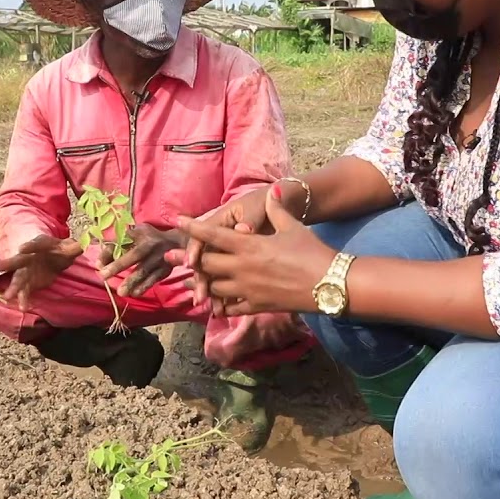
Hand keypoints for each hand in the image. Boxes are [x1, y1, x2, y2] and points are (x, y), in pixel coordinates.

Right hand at [0, 235, 81, 306]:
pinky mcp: (28, 284)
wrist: (51, 256)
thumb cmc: (60, 249)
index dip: (29, 246)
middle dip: (8, 264)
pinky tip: (22, 308)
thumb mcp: (68, 247)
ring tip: (7, 296)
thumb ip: (73, 247)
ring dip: (13, 287)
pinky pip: (24, 292)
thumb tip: (79, 246)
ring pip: (18, 278)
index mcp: (39, 245)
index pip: (34, 244)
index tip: (21, 249)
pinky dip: (23, 299)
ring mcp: (26, 271)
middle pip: (18, 260)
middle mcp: (28, 257)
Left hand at [97, 224, 184, 297]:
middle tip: (103, 275)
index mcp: (141, 234)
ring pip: (144, 270)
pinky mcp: (165, 269)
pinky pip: (154, 279)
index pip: (122, 240)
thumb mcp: (135, 233)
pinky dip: (144, 287)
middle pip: (135, 255)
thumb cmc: (149, 237)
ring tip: (121, 292)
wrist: (178, 242)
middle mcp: (152, 245)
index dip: (110, 252)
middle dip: (118, 265)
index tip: (98, 264)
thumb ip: (118, 244)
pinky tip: (135, 293)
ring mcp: (160, 258)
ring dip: (132, 281)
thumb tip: (100, 261)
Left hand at [172, 184, 334, 316]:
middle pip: (206, 263)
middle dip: (189, 259)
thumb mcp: (292, 227)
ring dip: (204, 283)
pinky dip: (221, 305)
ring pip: (214, 287)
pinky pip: (231, 308)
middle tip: (170, 256)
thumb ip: (277, 210)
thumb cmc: (311, 251)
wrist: (328, 284)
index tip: (177, 221)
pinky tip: (216, 305)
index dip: (193, 227)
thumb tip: (274, 190)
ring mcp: (247, 290)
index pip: (212, 234)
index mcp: (248, 245)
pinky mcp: (256, 306)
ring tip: (191, 282)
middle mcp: (242, 268)